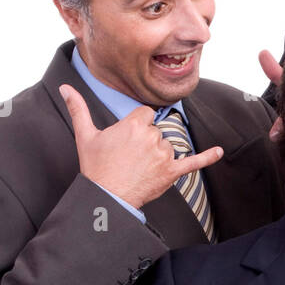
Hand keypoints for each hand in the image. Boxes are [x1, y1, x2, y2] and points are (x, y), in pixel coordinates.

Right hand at [61, 84, 221, 209]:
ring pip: (167, 146)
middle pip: (156, 131)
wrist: (105, 196)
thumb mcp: (85, 135)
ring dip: (157, 156)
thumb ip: (78, 108)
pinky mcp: (172, 172)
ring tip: (138, 168)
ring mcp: (163, 155)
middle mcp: (152, 137)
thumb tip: (65, 89)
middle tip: (128, 158)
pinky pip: (193, 162)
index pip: (146, 114)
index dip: (137, 125)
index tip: (127, 139)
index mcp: (134, 124)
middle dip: (145, 142)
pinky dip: (206, 157)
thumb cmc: (95, 166)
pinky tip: (219, 151)